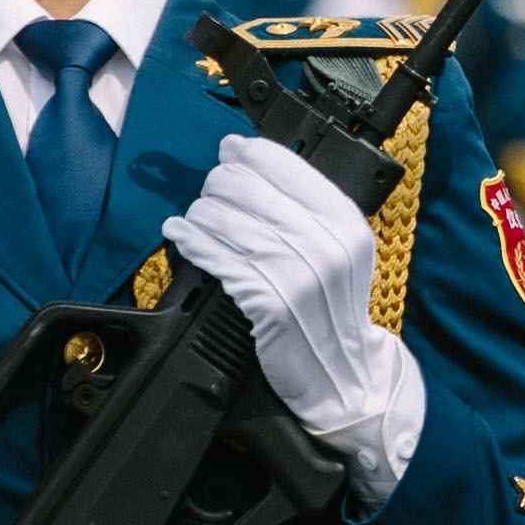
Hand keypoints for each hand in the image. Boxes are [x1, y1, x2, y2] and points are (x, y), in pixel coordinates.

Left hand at [163, 131, 424, 503]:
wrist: (343, 373)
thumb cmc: (332, 308)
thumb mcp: (340, 249)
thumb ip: (306, 208)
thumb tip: (246, 162)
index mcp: (344, 220)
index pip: (286, 165)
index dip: (247, 153)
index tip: (229, 152)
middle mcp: (324, 242)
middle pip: (249, 188)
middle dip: (219, 183)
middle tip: (210, 191)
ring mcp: (298, 273)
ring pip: (227, 220)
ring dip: (199, 213)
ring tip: (191, 217)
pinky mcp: (270, 302)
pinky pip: (217, 258)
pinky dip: (192, 242)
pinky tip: (180, 234)